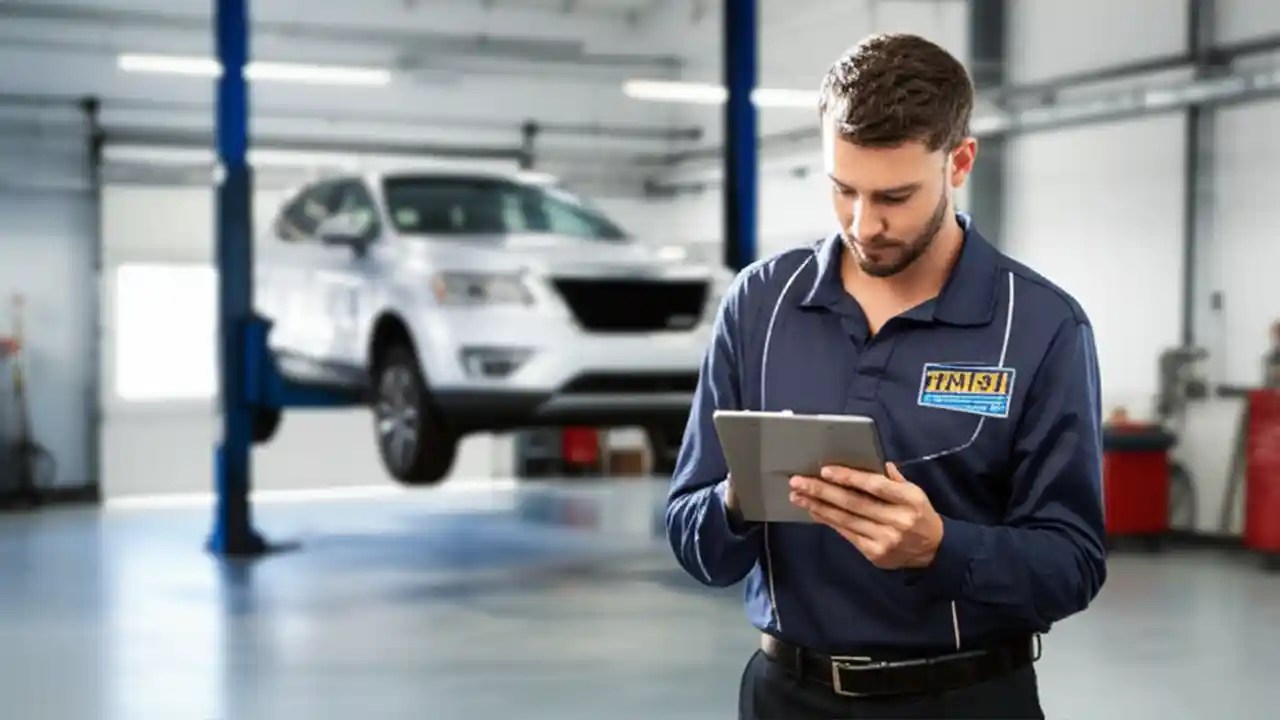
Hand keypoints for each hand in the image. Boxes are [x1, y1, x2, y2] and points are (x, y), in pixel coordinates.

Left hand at [789, 462, 942, 568]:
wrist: (934, 551)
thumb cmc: (919, 514)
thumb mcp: (914, 492)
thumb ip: (892, 478)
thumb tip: (872, 459)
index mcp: (909, 500)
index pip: (875, 486)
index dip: (849, 477)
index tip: (825, 470)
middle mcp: (897, 520)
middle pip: (854, 503)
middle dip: (822, 491)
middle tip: (798, 482)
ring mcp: (885, 539)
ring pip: (845, 519)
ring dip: (818, 507)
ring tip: (797, 496)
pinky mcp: (875, 554)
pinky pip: (847, 534)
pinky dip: (828, 521)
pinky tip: (814, 511)